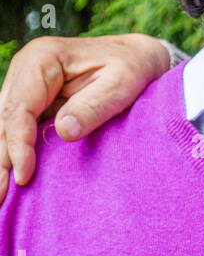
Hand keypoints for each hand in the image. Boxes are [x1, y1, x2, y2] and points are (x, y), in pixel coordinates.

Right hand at [0, 34, 170, 201]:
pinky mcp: (31, 100)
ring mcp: (24, 84)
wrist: (138, 57)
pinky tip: (7, 177)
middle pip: (3, 119)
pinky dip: (11, 152)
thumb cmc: (132, 68)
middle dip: (1, 160)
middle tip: (0, 197)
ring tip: (0, 197)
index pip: (20, 107)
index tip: (24, 176)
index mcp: (42, 59)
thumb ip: (94, 106)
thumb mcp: (123, 83)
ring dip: (1, 160)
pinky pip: (14, 128)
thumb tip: (64, 132)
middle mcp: (25, 70)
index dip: (19, 145)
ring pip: (2, 126)